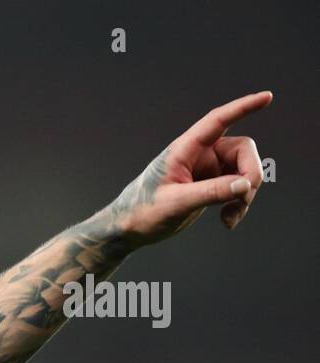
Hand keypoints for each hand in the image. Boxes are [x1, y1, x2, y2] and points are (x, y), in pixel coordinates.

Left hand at [107, 91, 271, 247]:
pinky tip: (228, 221)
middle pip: (243, 150)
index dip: (243, 108)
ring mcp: (207, 170)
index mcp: (184, 149)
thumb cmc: (143, 212)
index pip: (217, 121)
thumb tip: (246, 185)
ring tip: (230, 218)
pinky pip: (238, 188)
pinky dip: (239, 203)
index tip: (267, 97)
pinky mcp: (211, 186)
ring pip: (245, 170)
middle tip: (244, 198)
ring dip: (245, 194)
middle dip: (250, 173)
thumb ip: (211, 193)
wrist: (130, 229)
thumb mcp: (176, 203)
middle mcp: (199, 155)